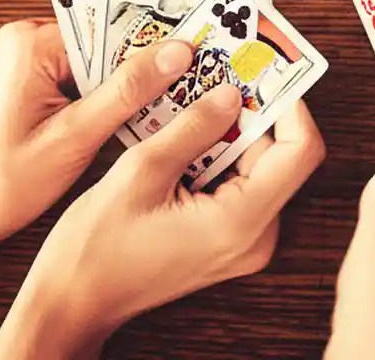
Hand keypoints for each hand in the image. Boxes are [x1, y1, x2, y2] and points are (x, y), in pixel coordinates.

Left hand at [0, 20, 195, 269]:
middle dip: (152, 62)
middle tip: (201, 77)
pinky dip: (116, 96)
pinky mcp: (37, 80)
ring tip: (178, 100)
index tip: (204, 51)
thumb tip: (178, 52)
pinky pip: (90, 77)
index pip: (113, 29)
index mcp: (31, 44)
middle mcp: (28, 41)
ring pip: (105, 61)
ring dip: (136, 84)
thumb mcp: (76, 135)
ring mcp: (32, 60)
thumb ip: (128, 90)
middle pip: (111, 41)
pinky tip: (143, 116)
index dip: (160, 41)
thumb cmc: (1, 182)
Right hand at [0, 88, 323, 358]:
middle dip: (254, 113)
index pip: (300, 152)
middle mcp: (256, 237)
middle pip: (281, 156)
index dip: (290, 106)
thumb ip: (192, 128)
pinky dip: (221, 156)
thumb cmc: (95, 249)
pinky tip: (189, 136)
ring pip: (260, 168)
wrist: (74, 302)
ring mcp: (246, 242)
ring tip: (198, 99)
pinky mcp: (231, 239)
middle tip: (225, 73)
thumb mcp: (140, 172)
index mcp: (240, 222)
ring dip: (233, 132)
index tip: (266, 73)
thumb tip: (231, 92)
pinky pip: (241, 185)